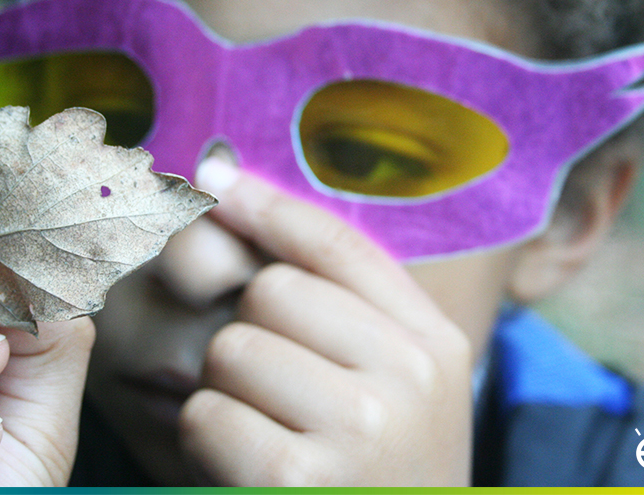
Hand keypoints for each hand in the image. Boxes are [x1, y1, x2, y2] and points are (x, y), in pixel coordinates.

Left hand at [180, 159, 472, 485]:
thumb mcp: (390, 385)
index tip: (214, 179)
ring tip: (267, 435)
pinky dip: (207, 440)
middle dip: (252, 335)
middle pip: (273, 292)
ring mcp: (364, 425)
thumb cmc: (374, 471)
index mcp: (436, 343)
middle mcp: (413, 375)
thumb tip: (232, 188)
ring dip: (227, 393)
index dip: (268, 207)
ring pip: (232, 347)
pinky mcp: (301, 479)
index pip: (340, 246)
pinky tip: (245, 471)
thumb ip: (339, 303)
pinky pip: (207, 413)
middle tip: (279, 394)